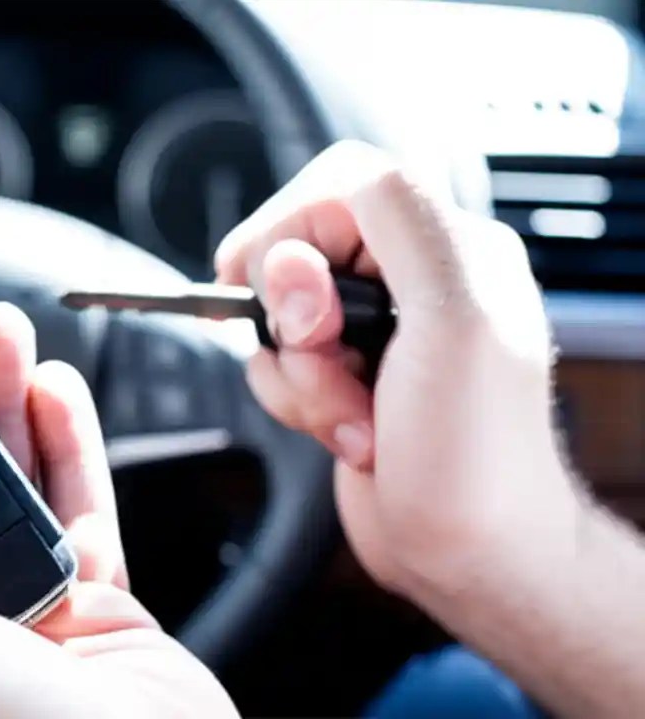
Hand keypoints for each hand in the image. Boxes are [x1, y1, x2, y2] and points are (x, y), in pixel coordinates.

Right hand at [214, 140, 575, 599]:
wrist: (466, 555)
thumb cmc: (477, 455)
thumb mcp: (454, 315)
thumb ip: (402, 223)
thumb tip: (340, 179)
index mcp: (449, 246)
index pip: (339, 185)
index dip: (287, 224)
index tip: (259, 277)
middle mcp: (410, 281)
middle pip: (295, 252)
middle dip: (292, 317)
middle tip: (329, 355)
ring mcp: (373, 335)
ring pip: (276, 317)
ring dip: (299, 376)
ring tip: (354, 415)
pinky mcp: (343, 379)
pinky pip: (278, 365)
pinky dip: (297, 404)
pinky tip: (350, 436)